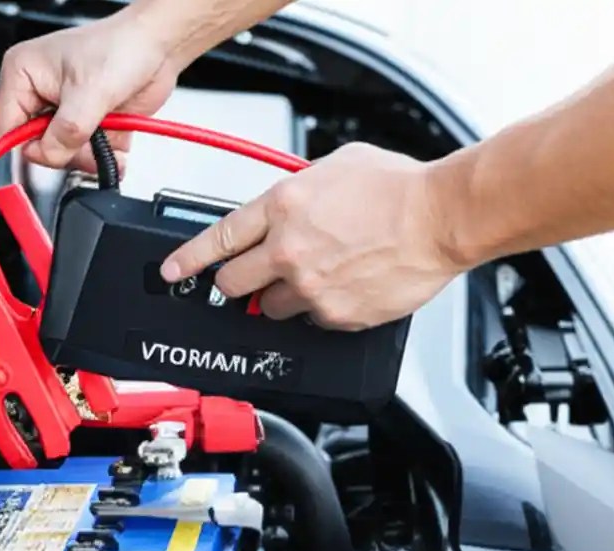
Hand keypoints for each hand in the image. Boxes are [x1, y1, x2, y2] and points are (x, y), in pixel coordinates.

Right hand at [0, 11, 178, 172]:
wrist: (158, 45)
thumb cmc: (121, 47)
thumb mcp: (89, 93)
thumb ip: (65, 132)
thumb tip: (48, 156)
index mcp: (22, 73)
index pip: (6, 128)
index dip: (28, 147)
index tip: (53, 154)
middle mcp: (39, 92)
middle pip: (35, 145)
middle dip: (64, 150)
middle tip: (87, 138)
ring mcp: (63, 109)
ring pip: (61, 153)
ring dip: (86, 153)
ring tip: (106, 134)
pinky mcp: (85, 122)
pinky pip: (83, 154)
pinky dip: (101, 155)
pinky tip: (114, 144)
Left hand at [160, 143, 467, 330]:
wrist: (442, 218)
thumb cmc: (399, 188)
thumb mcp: (332, 168)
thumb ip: (295, 190)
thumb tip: (280, 208)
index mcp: (281, 206)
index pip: (217, 238)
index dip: (187, 258)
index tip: (171, 271)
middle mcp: (288, 249)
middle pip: (232, 282)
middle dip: (237, 281)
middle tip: (253, 275)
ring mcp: (309, 286)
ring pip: (270, 306)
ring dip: (283, 295)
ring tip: (318, 274)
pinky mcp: (334, 315)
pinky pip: (311, 320)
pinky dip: (321, 308)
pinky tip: (345, 284)